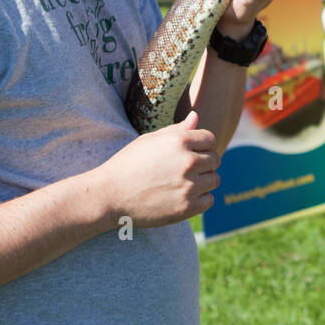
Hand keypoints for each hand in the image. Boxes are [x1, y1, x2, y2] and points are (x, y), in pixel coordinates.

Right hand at [90, 111, 220, 228]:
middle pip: (215, 159)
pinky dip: (200, 199)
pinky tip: (183, 196)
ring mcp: (188, 186)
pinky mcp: (187, 207)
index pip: (210, 139)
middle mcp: (187, 161)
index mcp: (179, 141)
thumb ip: (177, 130)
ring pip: (214, 179)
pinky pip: (209, 200)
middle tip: (183, 170)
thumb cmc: (128, 164)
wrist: (109, 196)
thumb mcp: (149, 141)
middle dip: (203, 163)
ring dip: (203, 181)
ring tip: (182, 183)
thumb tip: (196, 116)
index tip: (187, 154)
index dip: (200, 146)